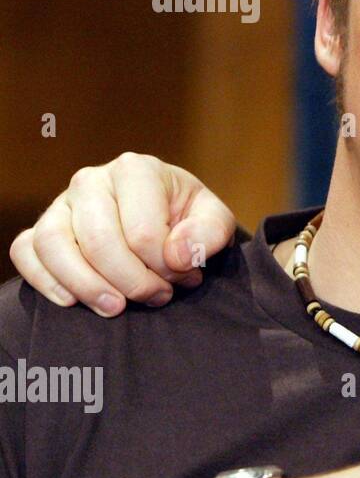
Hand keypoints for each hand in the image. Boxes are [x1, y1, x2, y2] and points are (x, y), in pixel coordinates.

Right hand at [8, 152, 237, 316]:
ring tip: (117, 308)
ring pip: (54, 246)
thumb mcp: (215, 220)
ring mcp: (61, 203)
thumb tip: (177, 255)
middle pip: (99, 241)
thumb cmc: (188, 218)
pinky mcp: (41, 228)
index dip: (164, 267)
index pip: (143, 231)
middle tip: (157, 298)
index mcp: (136, 169)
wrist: (166, 217)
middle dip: (131, 281)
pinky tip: (73, 301)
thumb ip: (208, 234)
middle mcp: (92, 180)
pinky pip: (26, 252)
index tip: (183, 278)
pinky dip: (44, 280)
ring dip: (87, 286)